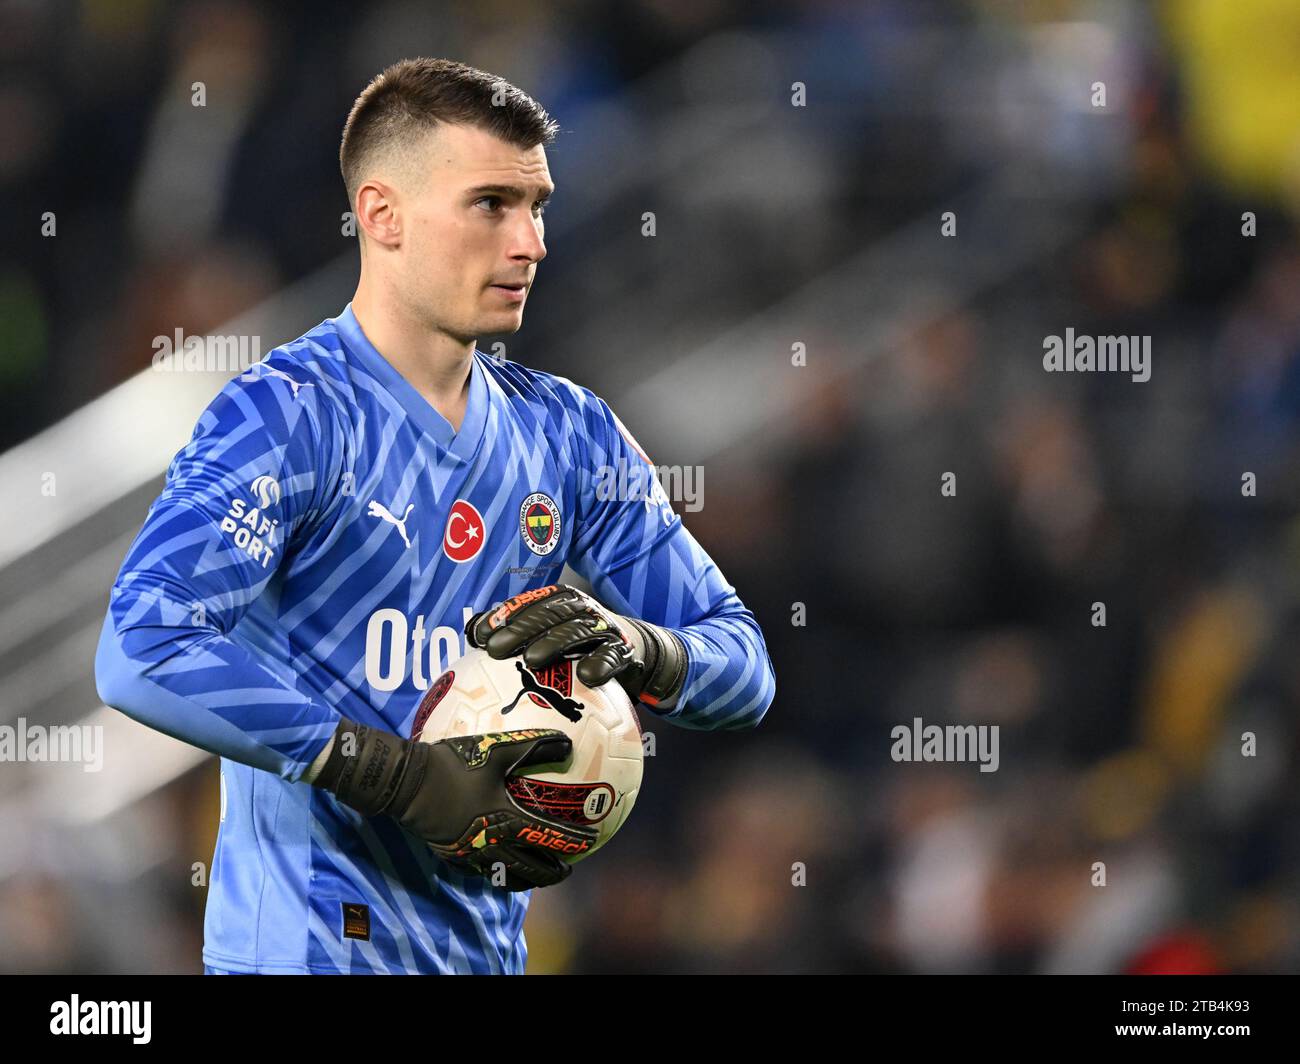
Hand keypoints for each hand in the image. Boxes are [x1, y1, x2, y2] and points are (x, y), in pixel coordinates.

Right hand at [312, 718, 595, 889]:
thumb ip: (532, 746)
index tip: (590, 842)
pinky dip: (496, 874)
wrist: (407, 783)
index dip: (571, 841)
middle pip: (530, 869)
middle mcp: (492, 845)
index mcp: (506, 821)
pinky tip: (498, 867)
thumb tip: (567, 742)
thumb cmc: (453, 765)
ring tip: (537, 875)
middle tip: (566, 870)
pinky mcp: (452, 855)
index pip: (548, 837)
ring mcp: (470, 855)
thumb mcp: (496, 751)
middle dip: (551, 872)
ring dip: (526, 878)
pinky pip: (480, 872)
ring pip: (505, 877)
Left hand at [465, 584, 687, 708]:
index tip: (477, 636)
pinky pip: (612, 656)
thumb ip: (520, 635)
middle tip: (497, 650)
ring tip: (532, 661)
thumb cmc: (583, 648)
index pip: (527, 604)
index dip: (502, 616)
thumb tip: (472, 635)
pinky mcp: (624, 650)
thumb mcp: (552, 637)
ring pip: (577, 631)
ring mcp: (604, 628)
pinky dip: (600, 663)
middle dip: (520, 630)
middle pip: (548, 614)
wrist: (638, 653)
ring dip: (554, 643)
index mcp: (560, 601)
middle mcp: (582, 609)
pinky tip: (587, 675)